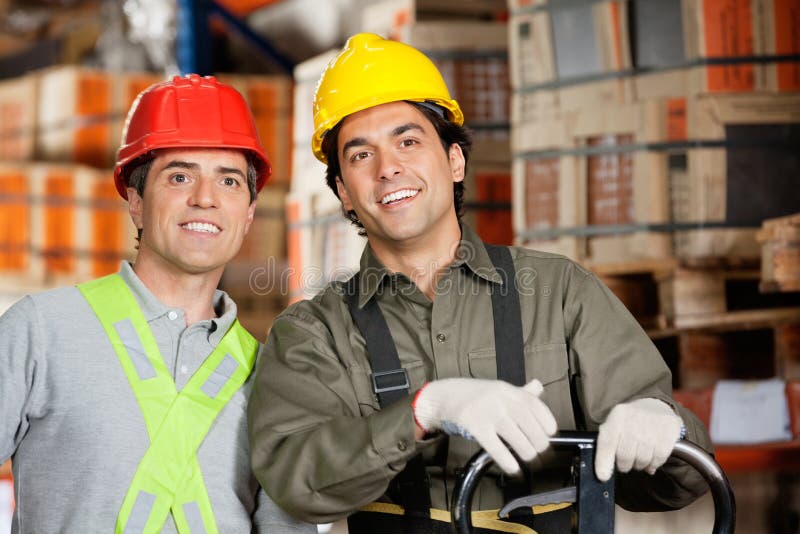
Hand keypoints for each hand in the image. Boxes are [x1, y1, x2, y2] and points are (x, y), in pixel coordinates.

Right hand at [412, 378, 556, 474]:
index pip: (536, 406)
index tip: (551, 435)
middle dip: (539, 443)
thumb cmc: (476, 395)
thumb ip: (520, 391)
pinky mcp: (475, 426)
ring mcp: (488, 413)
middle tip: (541, 453)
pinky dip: (507, 461)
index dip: (547, 423)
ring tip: (529, 461)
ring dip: (527, 453)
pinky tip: (514, 470)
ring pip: (516, 437)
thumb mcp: (499, 388)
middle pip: (529, 424)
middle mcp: (502, 400)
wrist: (445, 396)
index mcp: (510, 390)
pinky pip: (495, 447)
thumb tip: (539, 386)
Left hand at [595, 397, 683, 481]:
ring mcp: (652, 426)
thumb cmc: (630, 421)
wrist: (655, 407)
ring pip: (642, 460)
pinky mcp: (668, 433)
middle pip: (625, 456)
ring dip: (640, 464)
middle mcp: (633, 420)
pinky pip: (658, 460)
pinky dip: (654, 463)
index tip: (603, 476)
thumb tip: (605, 474)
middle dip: (624, 465)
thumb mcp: (614, 426)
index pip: (607, 443)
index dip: (603, 462)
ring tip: (640, 455)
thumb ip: (607, 447)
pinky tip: (652, 455)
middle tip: (627, 461)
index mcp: (616, 417)